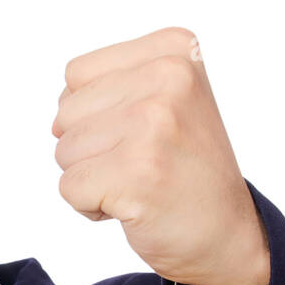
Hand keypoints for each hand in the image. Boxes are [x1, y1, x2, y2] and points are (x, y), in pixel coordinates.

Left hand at [52, 26, 268, 284]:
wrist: (227, 234)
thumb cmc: (185, 168)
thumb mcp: (168, 99)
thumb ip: (114, 85)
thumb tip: (58, 118)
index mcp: (175, 50)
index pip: (77, 74)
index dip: (92, 113)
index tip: (138, 133)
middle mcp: (169, 78)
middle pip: (66, 112)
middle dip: (88, 148)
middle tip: (139, 164)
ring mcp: (154, 124)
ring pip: (64, 150)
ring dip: (91, 178)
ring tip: (138, 183)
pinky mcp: (138, 173)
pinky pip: (70, 187)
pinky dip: (90, 206)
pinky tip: (133, 206)